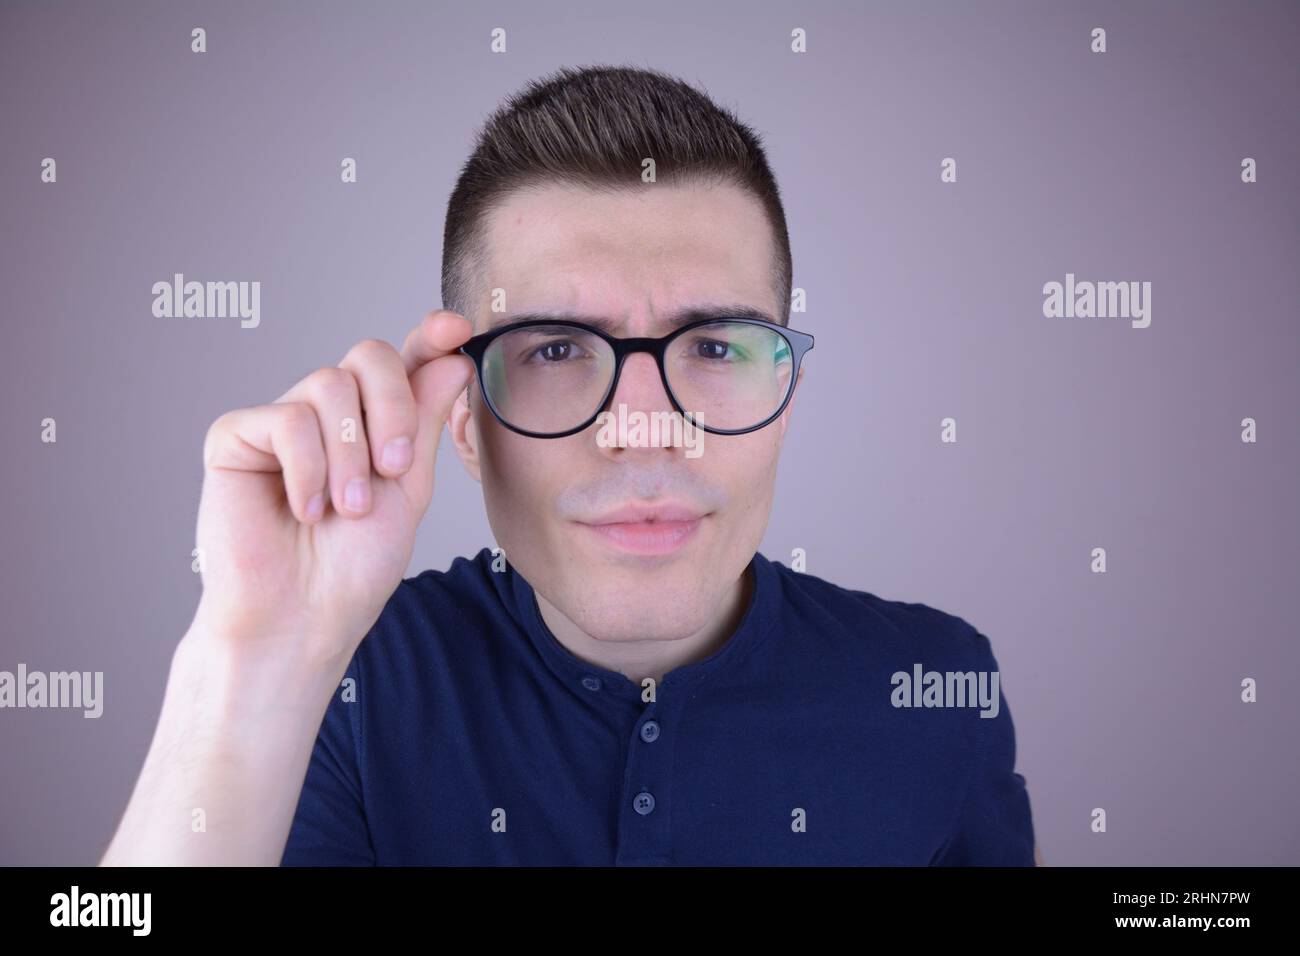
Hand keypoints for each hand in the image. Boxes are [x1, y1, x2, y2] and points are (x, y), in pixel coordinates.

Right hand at [190, 310, 473, 666]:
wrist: (302, 617)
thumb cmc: (352, 567)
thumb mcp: (407, 489)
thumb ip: (423, 422)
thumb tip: (451, 357)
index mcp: (374, 423)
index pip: (403, 364)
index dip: (428, 338)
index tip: (455, 329)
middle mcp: (328, 415)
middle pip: (368, 356)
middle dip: (393, 407)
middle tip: (394, 468)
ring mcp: (281, 422)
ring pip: (328, 384)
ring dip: (350, 455)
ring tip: (346, 509)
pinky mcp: (236, 437)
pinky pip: (285, 419)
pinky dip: (307, 469)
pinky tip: (305, 511)